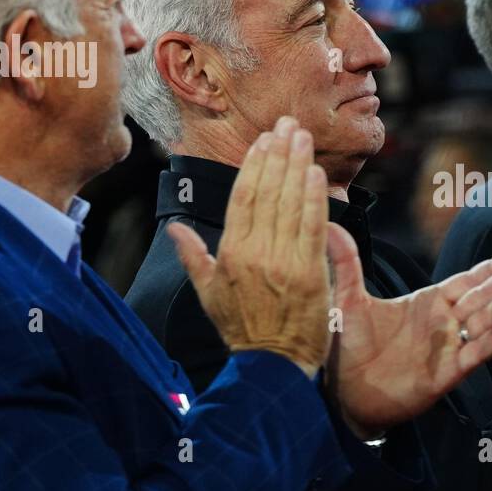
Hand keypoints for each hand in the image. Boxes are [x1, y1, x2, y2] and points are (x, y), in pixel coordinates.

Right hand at [168, 117, 330, 378]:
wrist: (271, 366)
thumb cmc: (241, 330)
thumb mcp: (208, 294)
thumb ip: (193, 256)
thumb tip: (173, 229)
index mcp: (230, 254)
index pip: (243, 198)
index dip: (254, 165)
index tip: (264, 140)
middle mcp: (255, 253)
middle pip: (268, 192)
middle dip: (279, 154)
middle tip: (288, 125)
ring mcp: (283, 262)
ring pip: (291, 204)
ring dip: (298, 166)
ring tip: (303, 138)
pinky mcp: (310, 273)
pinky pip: (312, 227)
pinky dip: (315, 198)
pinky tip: (317, 174)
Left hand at [328, 228, 491, 436]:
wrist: (340, 393)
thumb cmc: (346, 348)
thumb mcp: (347, 299)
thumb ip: (346, 263)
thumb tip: (330, 224)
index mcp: (427, 304)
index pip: (466, 282)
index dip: (490, 269)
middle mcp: (442, 325)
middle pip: (483, 298)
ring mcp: (446, 350)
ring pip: (486, 323)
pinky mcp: (445, 375)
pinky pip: (475, 353)